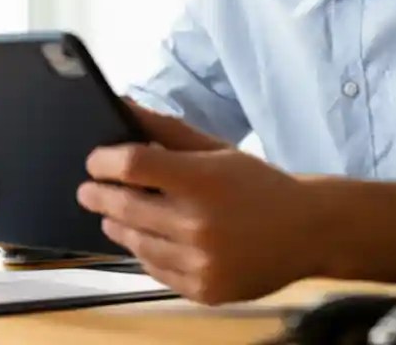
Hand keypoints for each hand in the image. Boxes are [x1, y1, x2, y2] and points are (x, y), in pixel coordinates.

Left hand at [77, 106, 322, 303]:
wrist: (308, 231)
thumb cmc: (259, 184)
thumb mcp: (218, 150)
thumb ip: (167, 130)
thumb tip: (122, 105)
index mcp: (204, 179)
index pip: (134, 165)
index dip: (105, 161)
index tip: (95, 162)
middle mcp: (199, 223)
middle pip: (126, 207)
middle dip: (98, 196)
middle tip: (87, 190)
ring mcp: (201, 262)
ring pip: (136, 242)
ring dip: (118, 225)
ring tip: (112, 215)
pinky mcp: (204, 290)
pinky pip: (156, 271)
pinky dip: (145, 253)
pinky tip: (144, 241)